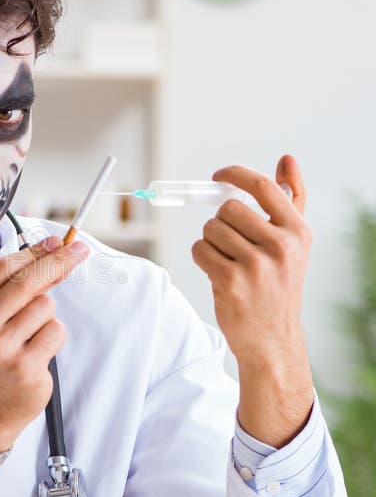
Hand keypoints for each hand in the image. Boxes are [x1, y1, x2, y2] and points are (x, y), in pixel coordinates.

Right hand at [0, 234, 88, 496]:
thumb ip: (12, 286)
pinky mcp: (26, 367)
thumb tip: (53, 250)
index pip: (2, 269)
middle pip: (26, 282)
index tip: (56, 242)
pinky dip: (53, 336)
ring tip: (31, 334)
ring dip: (47, 315)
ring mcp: (2, 350)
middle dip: (57, 262)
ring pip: (45, 306)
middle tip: (77, 251)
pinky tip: (38, 350)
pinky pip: (55, 331)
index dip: (34, 251)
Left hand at [191, 155, 314, 446]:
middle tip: (231, 245)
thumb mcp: (294, 243)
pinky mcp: (230, 282)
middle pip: (227, 209)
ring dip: (210, 243)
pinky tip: (217, 274)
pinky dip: (202, 258)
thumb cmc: (279, 284)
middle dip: (220, 223)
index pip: (262, 187)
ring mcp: (256, 266)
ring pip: (210, 230)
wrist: (271, 337)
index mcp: (297, 231)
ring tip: (228, 263)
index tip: (218, 175)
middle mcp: (281, 246)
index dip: (235, 175)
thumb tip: (287, 159)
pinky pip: (199, 250)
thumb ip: (292, 199)